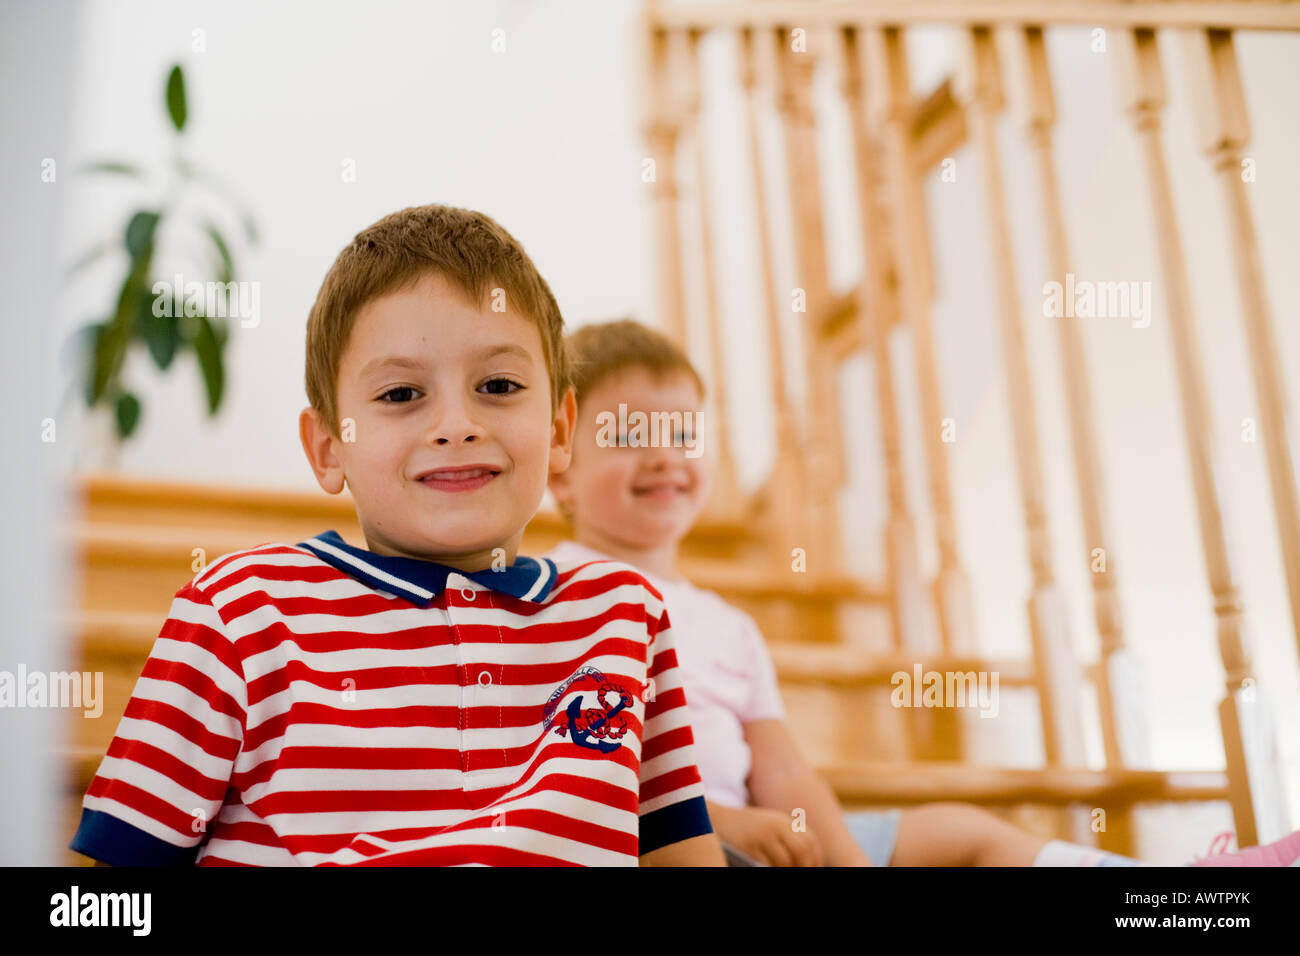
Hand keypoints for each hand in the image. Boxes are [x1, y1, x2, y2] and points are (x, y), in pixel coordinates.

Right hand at [709, 803, 824, 866]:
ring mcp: (762, 835)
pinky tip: (765, 869)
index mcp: (783, 821)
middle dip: (804, 867)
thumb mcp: (767, 826)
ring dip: (786, 870)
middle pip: (801, 851)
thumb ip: (785, 837)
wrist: (714, 818)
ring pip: (785, 861)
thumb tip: (803, 862)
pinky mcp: (748, 846)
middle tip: (799, 873)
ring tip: (779, 870)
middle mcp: (775, 825)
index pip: (810, 841)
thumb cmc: (743, 828)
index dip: (815, 859)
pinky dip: (769, 870)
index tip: (813, 869)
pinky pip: (766, 865)